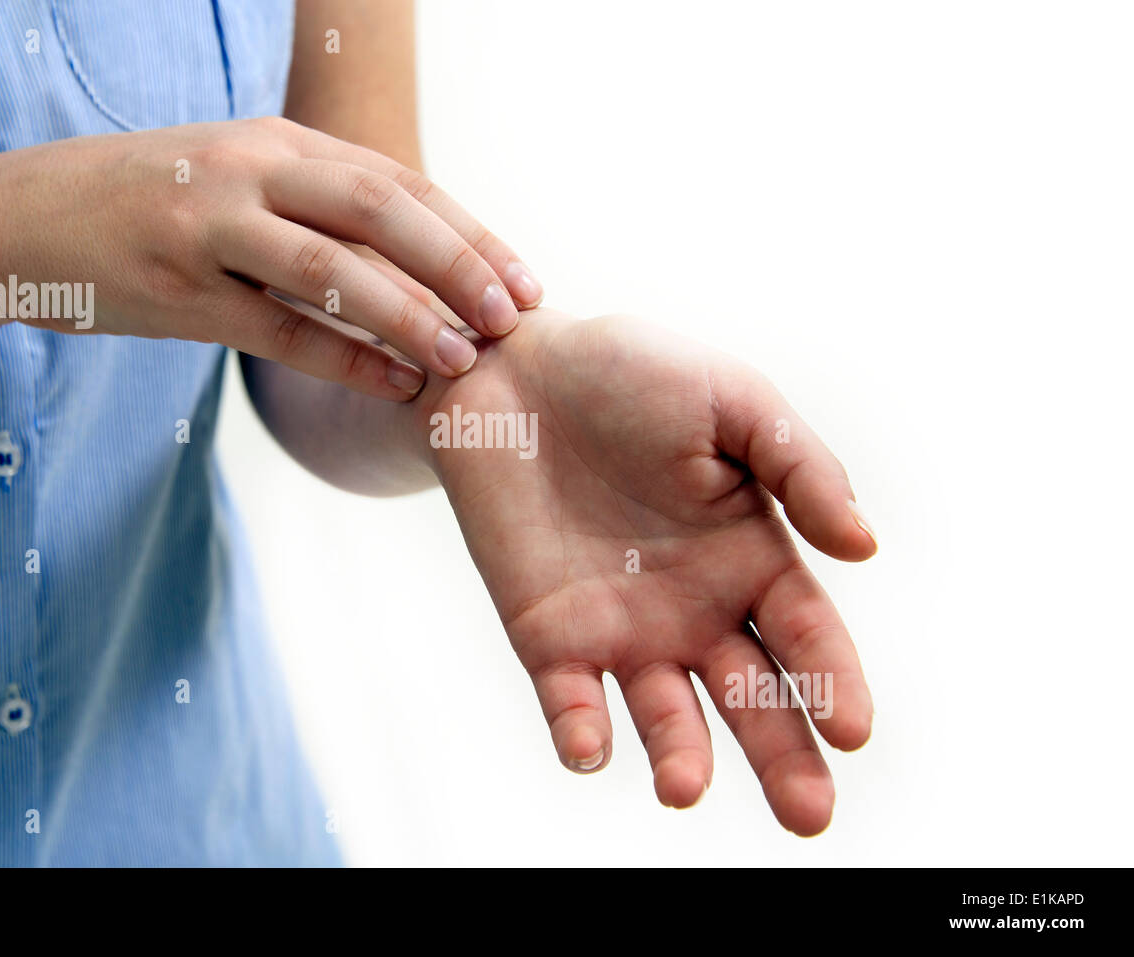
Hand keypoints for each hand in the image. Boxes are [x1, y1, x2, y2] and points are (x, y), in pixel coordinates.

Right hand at [0, 116, 541, 397]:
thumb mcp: (236, 182)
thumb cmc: (146, 205)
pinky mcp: (176, 289)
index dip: (469, 232)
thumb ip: (315, 208)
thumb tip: (411, 263)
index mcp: (275, 141)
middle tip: (515, 317)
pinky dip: (342, 358)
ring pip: (330, 269)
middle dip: (457, 263)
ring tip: (464, 358)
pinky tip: (393, 385)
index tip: (523, 280)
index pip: (396, 182)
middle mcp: (249, 171)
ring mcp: (209, 226)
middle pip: (378, 210)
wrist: (17, 219)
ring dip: (407, 315)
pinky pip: (277, 329)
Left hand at [416, 310, 876, 834]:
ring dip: (680, 757)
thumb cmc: (630, 372)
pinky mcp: (550, 636)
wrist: (511, 366)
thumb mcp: (732, 399)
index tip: (852, 730)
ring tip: (683, 786)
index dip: (833, 682)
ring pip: (667, 717)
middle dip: (783, 759)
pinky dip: (581, 729)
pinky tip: (589, 745)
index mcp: (752, 555)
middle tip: (808, 818)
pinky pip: (571, 699)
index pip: (807, 637)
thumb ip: (800, 466)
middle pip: (753, 701)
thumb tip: (866, 546)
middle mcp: (698, 610)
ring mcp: (624, 630)